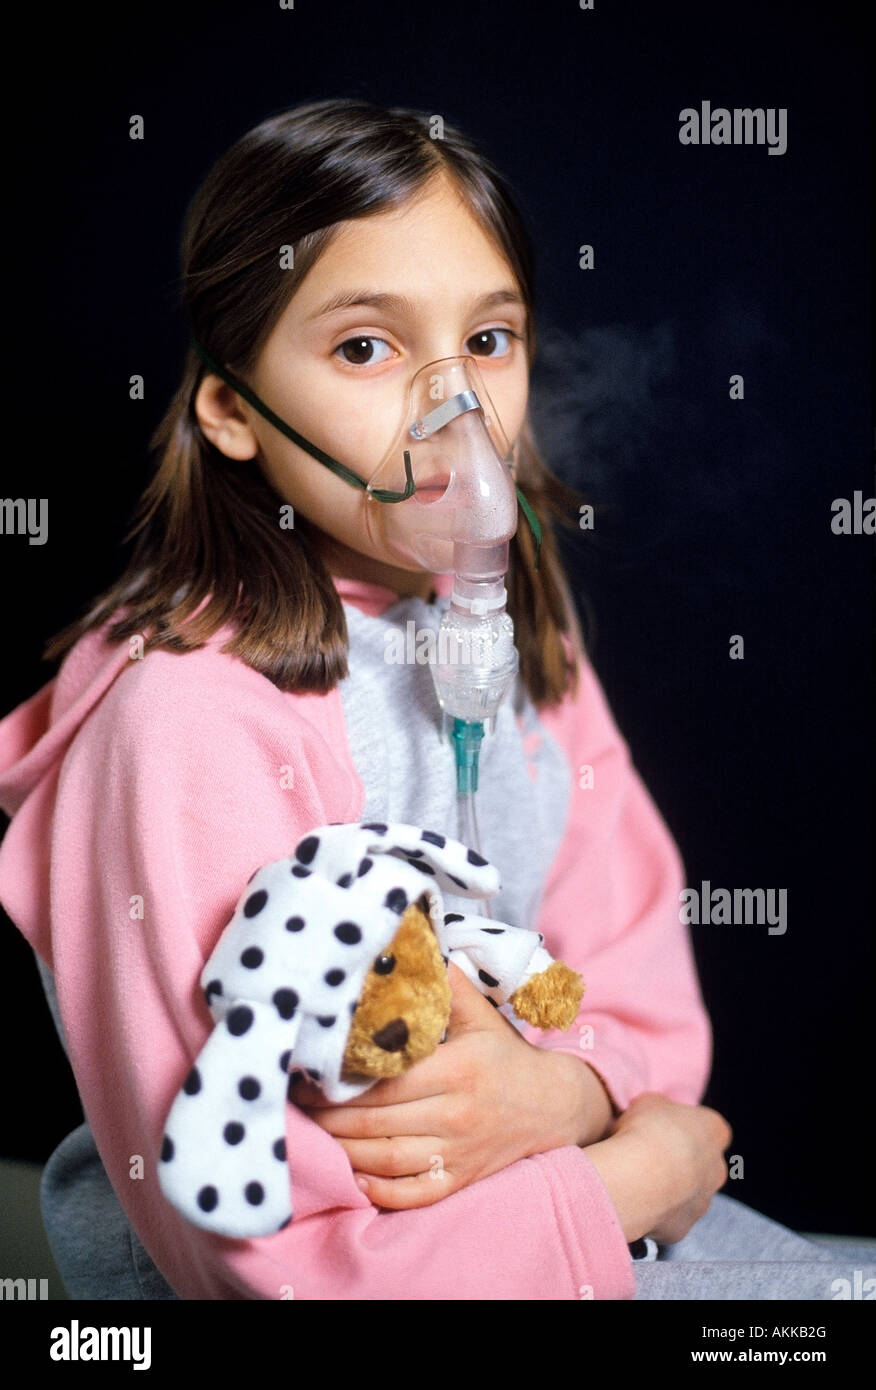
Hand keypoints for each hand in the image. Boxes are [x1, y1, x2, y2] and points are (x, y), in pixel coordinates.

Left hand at [292, 961, 610, 1208]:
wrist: (553, 1105)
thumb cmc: (504, 1054)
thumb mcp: (478, 1013)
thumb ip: (443, 982)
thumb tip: (408, 944)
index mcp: (458, 1070)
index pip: (384, 1083)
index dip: (338, 1085)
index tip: (306, 1076)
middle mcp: (458, 1115)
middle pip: (376, 1124)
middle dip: (328, 1117)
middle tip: (296, 1105)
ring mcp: (459, 1153)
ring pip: (386, 1161)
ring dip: (342, 1152)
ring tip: (312, 1135)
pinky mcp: (460, 1180)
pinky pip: (410, 1194)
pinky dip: (376, 1190)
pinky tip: (351, 1174)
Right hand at [585, 1091, 732, 1244]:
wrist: (636, 1179)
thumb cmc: (645, 1132)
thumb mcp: (648, 1101)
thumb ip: (660, 1107)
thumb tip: (655, 1114)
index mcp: (714, 1131)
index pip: (708, 1128)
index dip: (684, 1128)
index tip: (661, 1129)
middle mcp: (717, 1168)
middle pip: (701, 1164)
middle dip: (679, 1162)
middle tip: (648, 1156)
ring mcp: (703, 1202)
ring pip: (687, 1194)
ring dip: (667, 1188)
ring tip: (636, 1180)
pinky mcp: (684, 1227)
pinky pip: (669, 1218)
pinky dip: (655, 1212)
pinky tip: (634, 1201)